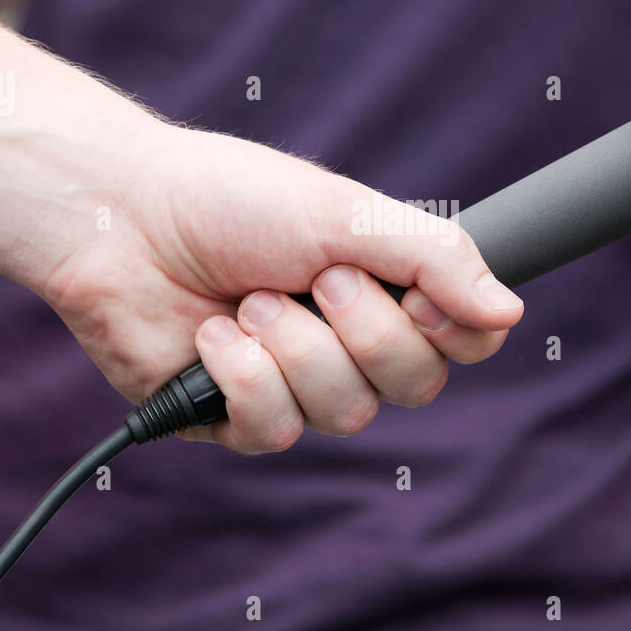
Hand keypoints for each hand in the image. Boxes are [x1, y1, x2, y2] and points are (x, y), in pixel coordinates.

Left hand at [43, 125, 522, 452]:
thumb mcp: (345, 212)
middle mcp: (349, 342)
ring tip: (248, 301)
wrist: (121, 217)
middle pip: (416, 385)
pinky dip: (245, 377)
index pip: (464, 341)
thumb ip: (434, 258)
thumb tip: (509, 312)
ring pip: (347, 413)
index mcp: (384, 288)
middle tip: (314, 277)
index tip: (421, 297)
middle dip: (363, 329)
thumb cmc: (231, 200)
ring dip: (296, 349)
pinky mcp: (236, 415)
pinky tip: (212, 336)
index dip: (456, 331)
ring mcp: (294, 384)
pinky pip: (276, 431)